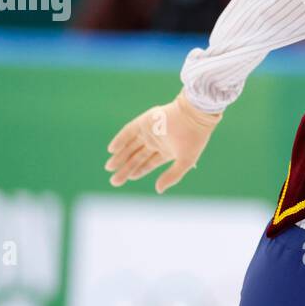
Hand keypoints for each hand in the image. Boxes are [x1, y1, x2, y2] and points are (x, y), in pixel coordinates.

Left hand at [104, 90, 222, 192]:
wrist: (194, 115)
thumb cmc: (194, 139)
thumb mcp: (185, 161)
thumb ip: (172, 176)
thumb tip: (158, 190)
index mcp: (166, 151)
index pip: (148, 163)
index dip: (138, 171)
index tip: (128, 178)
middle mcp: (156, 141)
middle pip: (137, 156)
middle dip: (126, 168)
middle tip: (114, 181)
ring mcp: (149, 131)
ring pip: (131, 145)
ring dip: (120, 156)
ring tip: (109, 168)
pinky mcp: (144, 121)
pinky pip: (128, 131)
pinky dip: (120, 140)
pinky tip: (111, 150)